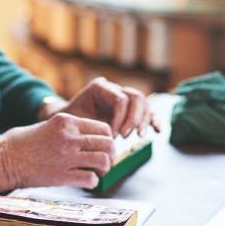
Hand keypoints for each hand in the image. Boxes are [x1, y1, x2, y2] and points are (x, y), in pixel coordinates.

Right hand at [0, 112, 113, 191]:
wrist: (2, 159)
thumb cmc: (20, 142)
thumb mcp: (47, 125)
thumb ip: (68, 129)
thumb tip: (87, 137)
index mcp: (66, 121)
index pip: (103, 127)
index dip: (108, 138)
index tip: (103, 146)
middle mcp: (69, 137)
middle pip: (107, 144)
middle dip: (110, 154)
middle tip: (105, 161)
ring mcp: (67, 156)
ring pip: (103, 161)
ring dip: (104, 169)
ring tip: (97, 171)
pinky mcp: (62, 175)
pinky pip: (91, 179)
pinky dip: (92, 182)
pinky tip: (85, 180)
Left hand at [40, 77, 159, 136]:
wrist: (67, 123)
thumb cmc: (70, 123)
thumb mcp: (76, 122)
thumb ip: (89, 126)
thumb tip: (105, 138)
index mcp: (100, 87)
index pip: (120, 99)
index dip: (121, 118)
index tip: (113, 134)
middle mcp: (114, 89)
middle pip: (136, 97)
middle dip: (134, 118)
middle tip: (126, 135)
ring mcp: (123, 97)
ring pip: (144, 102)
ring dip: (144, 120)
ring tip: (138, 136)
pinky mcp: (130, 109)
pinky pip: (147, 110)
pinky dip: (154, 119)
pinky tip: (157, 130)